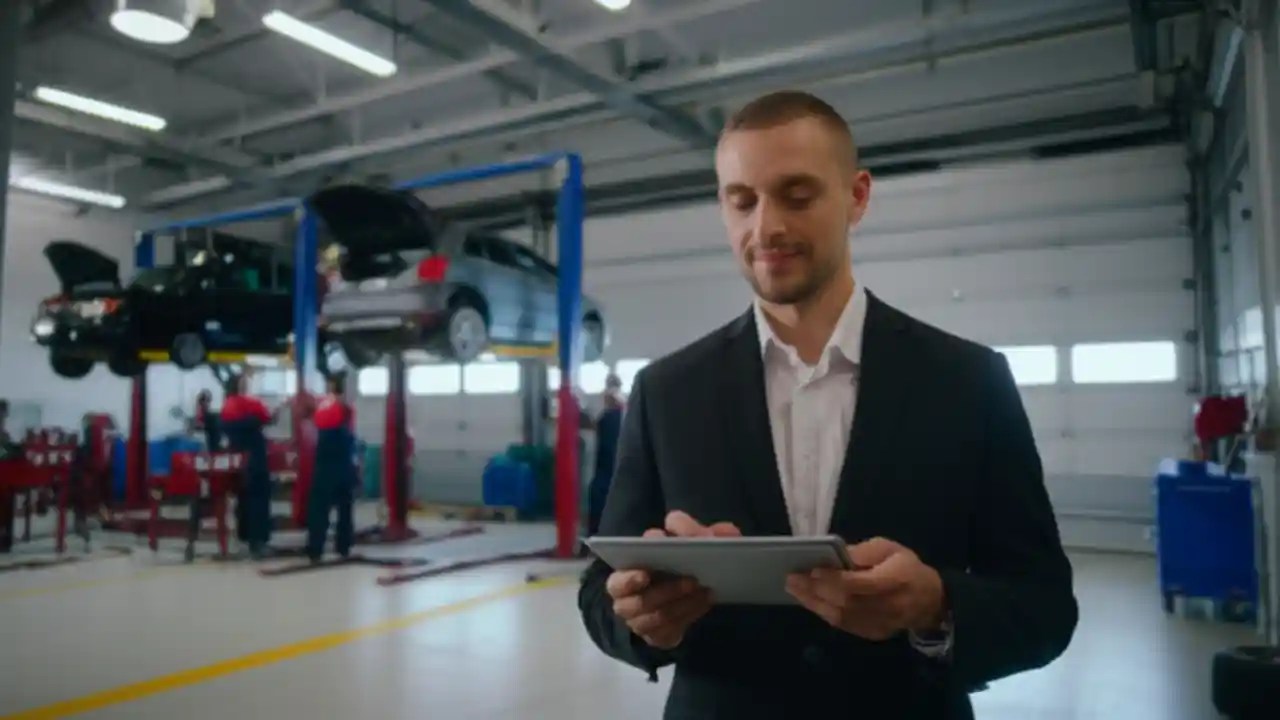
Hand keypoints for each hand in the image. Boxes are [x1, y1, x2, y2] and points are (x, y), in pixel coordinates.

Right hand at [605, 511, 741, 649]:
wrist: (688, 587)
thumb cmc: (680, 556)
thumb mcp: (686, 536)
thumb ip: (683, 526)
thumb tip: (678, 525)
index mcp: (622, 574)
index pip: (618, 582)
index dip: (630, 579)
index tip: (646, 574)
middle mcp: (625, 601)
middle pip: (640, 603)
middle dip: (667, 591)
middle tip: (693, 580)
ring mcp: (639, 621)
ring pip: (658, 617)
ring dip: (683, 604)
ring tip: (705, 592)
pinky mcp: (655, 636)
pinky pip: (670, 630)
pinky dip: (689, 615)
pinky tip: (704, 603)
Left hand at [785, 537, 945, 640]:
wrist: (929, 601)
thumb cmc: (907, 567)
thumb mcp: (890, 548)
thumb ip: (865, 551)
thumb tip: (837, 554)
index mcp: (895, 579)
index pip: (860, 584)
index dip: (834, 579)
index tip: (812, 570)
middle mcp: (888, 606)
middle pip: (846, 602)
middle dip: (816, 591)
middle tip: (792, 579)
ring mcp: (880, 624)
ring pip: (842, 617)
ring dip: (814, 603)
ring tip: (794, 589)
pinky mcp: (873, 634)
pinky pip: (844, 625)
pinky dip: (824, 612)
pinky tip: (810, 601)